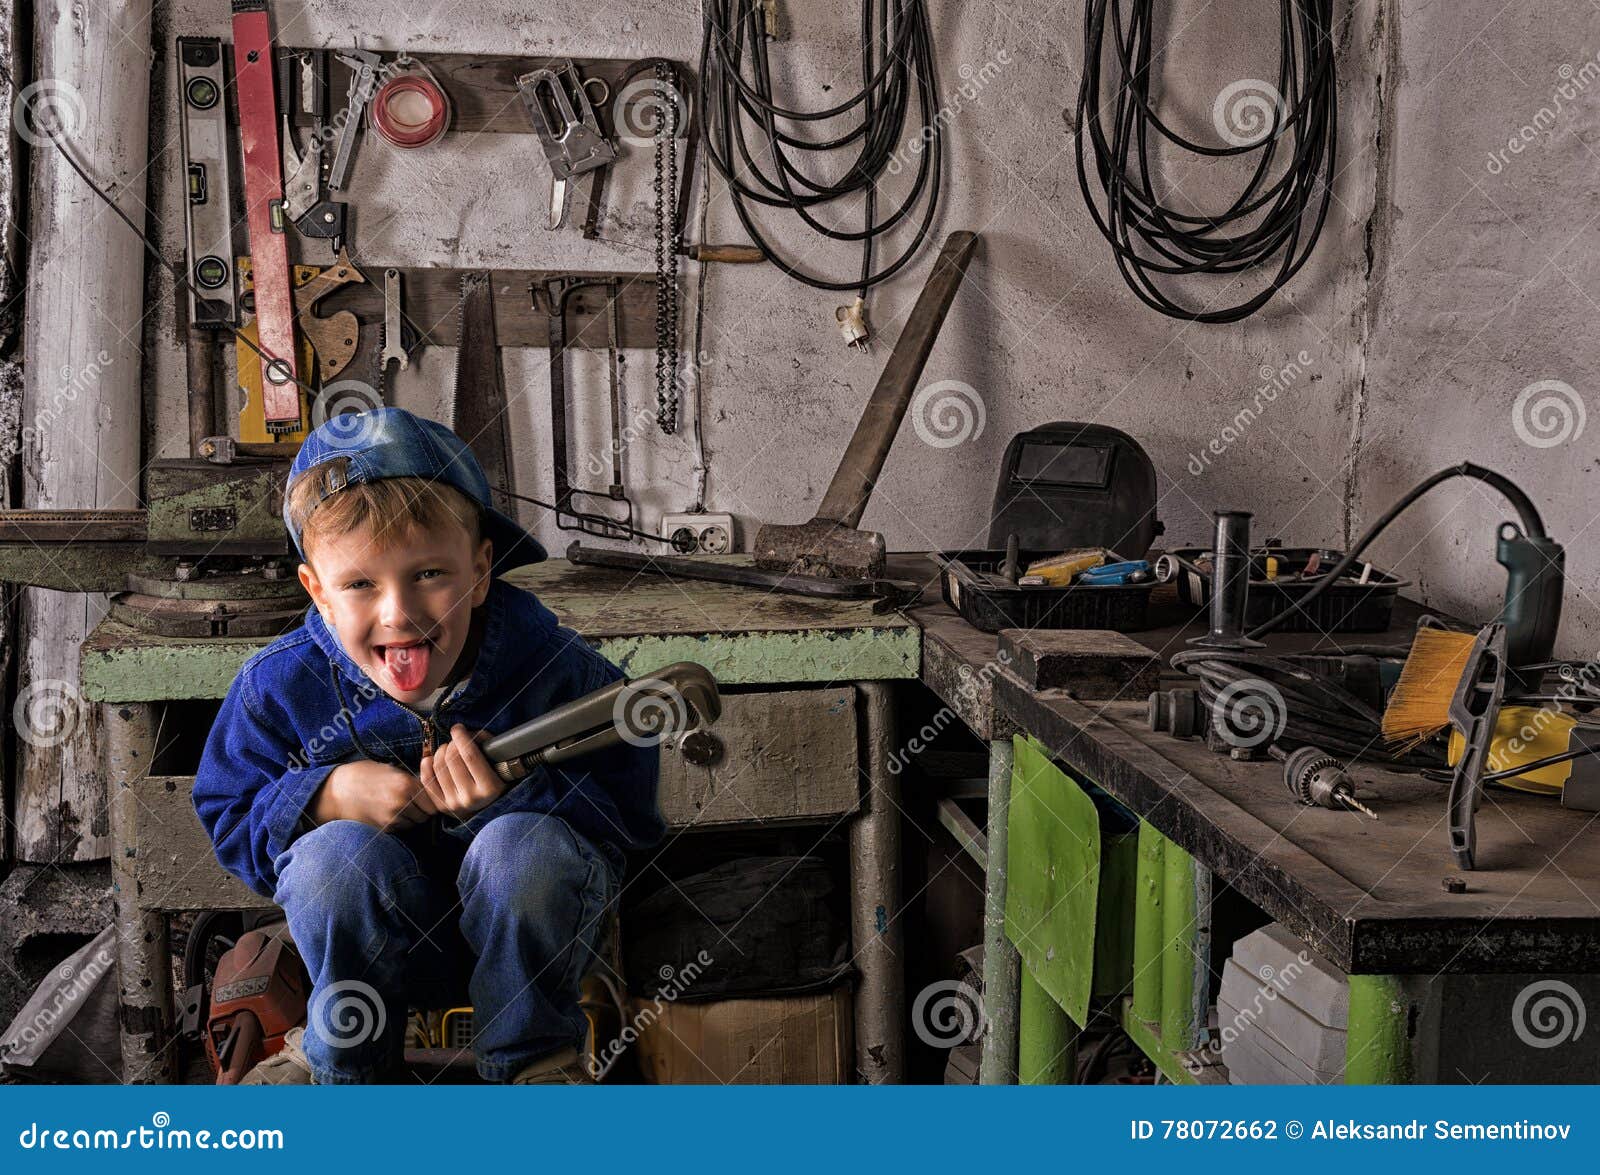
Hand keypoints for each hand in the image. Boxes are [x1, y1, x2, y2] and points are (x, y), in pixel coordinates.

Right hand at [311, 759, 437, 829]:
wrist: (338, 791)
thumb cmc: (365, 775)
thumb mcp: (391, 770)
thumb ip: (412, 780)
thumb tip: (431, 787)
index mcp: (406, 784)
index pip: (434, 798)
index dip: (433, 796)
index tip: (428, 794)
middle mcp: (402, 803)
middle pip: (427, 813)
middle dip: (425, 808)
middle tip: (416, 801)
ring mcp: (393, 818)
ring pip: (415, 822)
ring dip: (413, 816)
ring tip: (402, 805)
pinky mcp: (384, 828)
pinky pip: (402, 827)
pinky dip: (401, 822)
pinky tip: (391, 812)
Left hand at [419, 724, 506, 818]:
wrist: (489, 807)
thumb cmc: (496, 778)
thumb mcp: (498, 762)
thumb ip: (485, 744)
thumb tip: (466, 732)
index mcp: (489, 788)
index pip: (470, 755)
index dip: (461, 737)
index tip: (458, 728)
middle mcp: (471, 798)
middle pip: (452, 759)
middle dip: (452, 743)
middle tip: (456, 740)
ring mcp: (454, 804)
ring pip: (439, 766)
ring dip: (441, 751)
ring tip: (448, 749)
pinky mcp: (441, 806)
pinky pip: (427, 780)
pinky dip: (427, 764)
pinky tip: (432, 758)